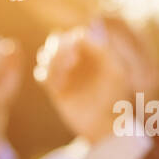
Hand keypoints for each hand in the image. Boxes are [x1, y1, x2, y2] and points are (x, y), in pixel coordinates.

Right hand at [34, 28, 132, 142]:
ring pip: (44, 54)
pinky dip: (44, 75)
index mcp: (90, 52)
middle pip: (55, 40)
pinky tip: (56, 85)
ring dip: (49, 59)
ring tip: (62, 73)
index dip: (73, 39)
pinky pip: (40, 74)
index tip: (76, 50)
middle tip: (69, 61)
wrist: (104, 124)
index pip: (75, 35)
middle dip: (57, 47)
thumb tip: (82, 34)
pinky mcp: (53, 88)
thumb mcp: (117, 72)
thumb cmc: (115, 97)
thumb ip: (104, 52)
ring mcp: (63, 72)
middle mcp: (75, 59)